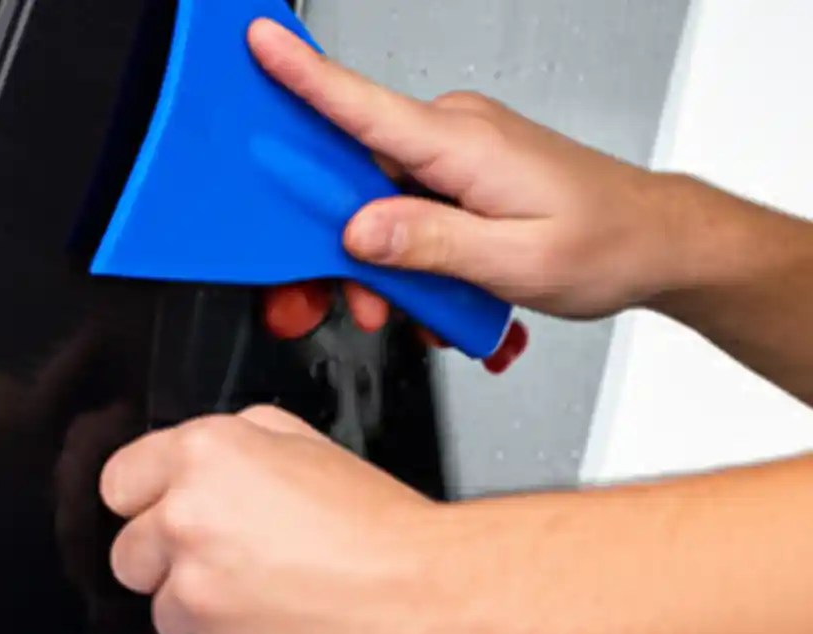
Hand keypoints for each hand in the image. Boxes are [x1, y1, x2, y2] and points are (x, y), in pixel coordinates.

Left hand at [99, 406, 489, 633]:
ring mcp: (200, 595)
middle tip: (229, 559)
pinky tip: (283, 629)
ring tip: (269, 596)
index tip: (162, 513)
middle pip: (129, 554)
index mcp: (206, 458)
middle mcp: (189, 521)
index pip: (118, 483)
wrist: (437, 596)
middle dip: (168, 560)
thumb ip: (237, 442)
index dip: (146, 500)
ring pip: (164, 613)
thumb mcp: (306, 441)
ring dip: (202, 610)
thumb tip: (200, 463)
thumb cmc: (385, 524)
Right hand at [250, 19, 684, 358]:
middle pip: (353, 176)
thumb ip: (430, 245)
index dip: (303, 74)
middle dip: (337, 244)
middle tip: (353, 302)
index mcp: (462, 145)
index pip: (363, 103)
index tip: (261, 43)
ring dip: (381, 261)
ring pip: (376, 201)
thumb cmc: (606, 244)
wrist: (656, 241)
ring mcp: (455, 152)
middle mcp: (453, 135)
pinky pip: (405, 207)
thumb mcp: (515, 261)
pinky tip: (435, 287)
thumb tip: (359, 233)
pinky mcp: (459, 172)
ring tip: (420, 307)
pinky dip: (407, 252)